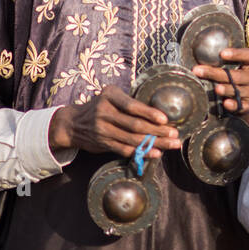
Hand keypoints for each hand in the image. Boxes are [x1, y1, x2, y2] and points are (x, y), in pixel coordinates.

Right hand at [49, 85, 179, 157]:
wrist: (73, 123)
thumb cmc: (101, 107)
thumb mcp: (111, 97)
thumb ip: (129, 103)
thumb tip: (161, 113)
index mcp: (109, 96)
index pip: (131, 106)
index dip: (149, 113)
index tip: (165, 119)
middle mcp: (104, 112)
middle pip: (135, 124)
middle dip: (158, 131)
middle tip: (175, 134)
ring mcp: (102, 129)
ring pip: (133, 139)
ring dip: (155, 143)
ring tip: (172, 144)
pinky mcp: (103, 143)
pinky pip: (125, 149)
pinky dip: (142, 152)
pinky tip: (156, 153)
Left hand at [192, 47, 248, 129]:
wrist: (244, 100)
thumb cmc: (233, 78)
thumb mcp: (231, 68)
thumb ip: (219, 63)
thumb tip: (197, 62)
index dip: (237, 54)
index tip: (222, 53)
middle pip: (238, 75)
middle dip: (217, 73)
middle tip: (200, 71)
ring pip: (239, 90)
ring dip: (227, 89)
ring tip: (216, 89)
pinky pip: (243, 105)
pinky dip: (234, 105)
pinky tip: (226, 103)